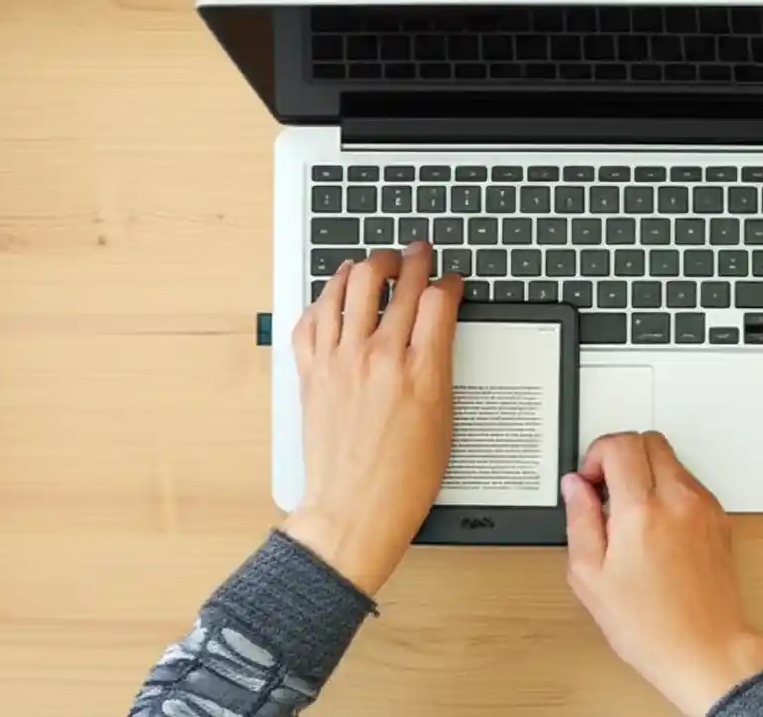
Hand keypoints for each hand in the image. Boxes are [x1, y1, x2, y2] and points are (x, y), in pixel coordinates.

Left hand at [282, 242, 462, 595]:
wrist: (354, 509)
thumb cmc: (404, 479)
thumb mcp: (443, 420)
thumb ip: (440, 367)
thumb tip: (437, 333)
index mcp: (420, 371)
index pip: (437, 299)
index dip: (447, 281)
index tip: (450, 279)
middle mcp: (378, 357)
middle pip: (396, 282)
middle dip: (412, 259)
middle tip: (417, 253)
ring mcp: (339, 360)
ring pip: (351, 285)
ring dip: (367, 265)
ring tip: (375, 262)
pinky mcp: (312, 372)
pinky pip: (313, 316)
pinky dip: (326, 297)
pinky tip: (336, 294)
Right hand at [563, 431, 762, 716]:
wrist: (705, 649)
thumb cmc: (650, 625)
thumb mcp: (591, 576)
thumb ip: (580, 519)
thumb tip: (576, 486)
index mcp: (641, 510)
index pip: (619, 444)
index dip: (596, 455)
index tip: (590, 484)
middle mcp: (678, 499)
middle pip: (648, 439)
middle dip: (621, 455)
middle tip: (607, 491)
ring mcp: (703, 507)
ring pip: (670, 459)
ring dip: (645, 473)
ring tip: (630, 518)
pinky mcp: (718, 518)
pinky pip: (687, 483)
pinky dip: (666, 491)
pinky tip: (654, 530)